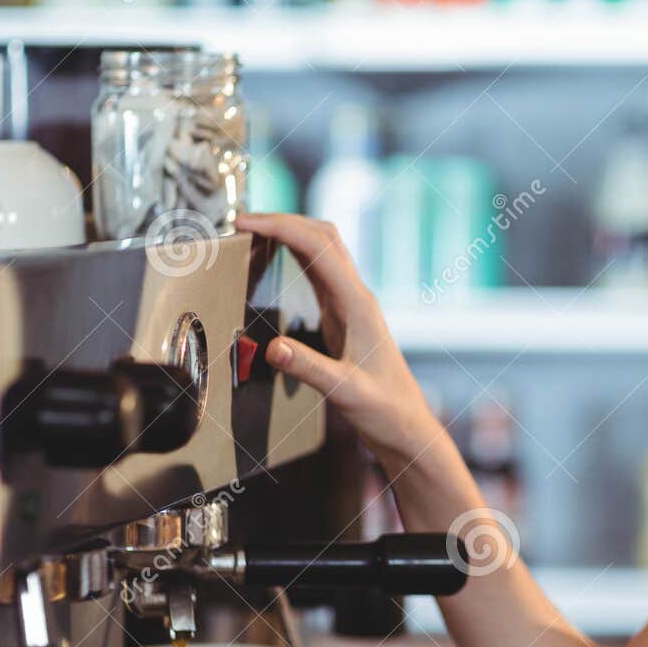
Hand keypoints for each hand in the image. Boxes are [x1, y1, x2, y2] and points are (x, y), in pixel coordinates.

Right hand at [235, 213, 439, 463]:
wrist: (405, 425)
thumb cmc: (383, 410)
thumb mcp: (345, 392)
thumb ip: (310, 369)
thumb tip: (274, 347)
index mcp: (358, 305)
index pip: (318, 248)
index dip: (281, 227)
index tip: (245, 223)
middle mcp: (357, 296)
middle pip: (322, 236)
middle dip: (283, 221)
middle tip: (242, 223)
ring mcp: (352, 303)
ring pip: (323, 249)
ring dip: (290, 233)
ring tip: (252, 233)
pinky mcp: (345, 314)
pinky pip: (320, 271)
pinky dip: (295, 255)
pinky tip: (276, 259)